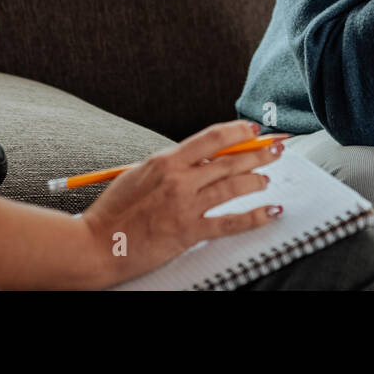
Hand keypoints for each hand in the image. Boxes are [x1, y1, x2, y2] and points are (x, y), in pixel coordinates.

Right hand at [79, 120, 283, 287]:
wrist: (97, 245)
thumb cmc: (114, 211)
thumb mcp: (139, 175)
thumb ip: (169, 165)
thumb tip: (200, 159)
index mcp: (165, 160)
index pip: (211, 138)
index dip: (238, 131)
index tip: (254, 128)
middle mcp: (179, 179)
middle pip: (229, 160)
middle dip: (258, 152)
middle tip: (276, 148)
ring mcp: (185, 206)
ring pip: (233, 187)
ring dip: (256, 180)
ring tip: (267, 178)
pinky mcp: (189, 232)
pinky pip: (230, 222)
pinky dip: (255, 216)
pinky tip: (272, 211)